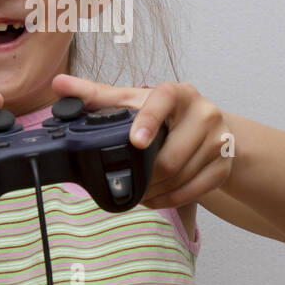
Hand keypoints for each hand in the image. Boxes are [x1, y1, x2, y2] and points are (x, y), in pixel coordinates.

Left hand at [51, 74, 232, 209]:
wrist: (210, 128)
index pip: (164, 100)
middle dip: (145, 176)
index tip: (136, 142)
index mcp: (178, 93)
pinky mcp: (225, 165)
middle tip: (129, 183)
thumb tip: (59, 84)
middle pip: (171, 155)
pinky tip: (158, 198)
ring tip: (141, 192)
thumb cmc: (164, 114)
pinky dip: (172, 199)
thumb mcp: (134, 102)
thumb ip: (97, 96)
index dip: (149, 121)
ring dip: (156, 191)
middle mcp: (205, 111)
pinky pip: (196, 191)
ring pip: (182, 176)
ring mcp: (220, 139)